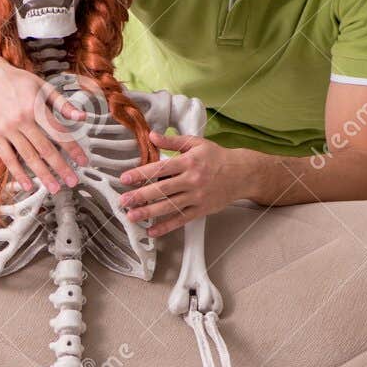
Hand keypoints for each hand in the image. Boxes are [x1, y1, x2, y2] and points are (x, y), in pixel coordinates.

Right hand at [0, 54, 90, 193]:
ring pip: (28, 156)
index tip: (83, 161)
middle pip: (45, 149)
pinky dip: (18, 173)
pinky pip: (8, 158)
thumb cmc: (16, 81)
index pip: (59, 132)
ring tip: (55, 188)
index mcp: (35, 107)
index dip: (73, 148)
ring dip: (43, 174)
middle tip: (73, 181)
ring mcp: (7, 129)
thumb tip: (81, 117)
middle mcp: (21, 120)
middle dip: (61, 167)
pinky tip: (28, 184)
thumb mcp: (42, 86)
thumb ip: (62, 104)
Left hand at [117, 130, 240, 237]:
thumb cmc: (217, 157)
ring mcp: (197, 197)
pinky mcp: (201, 210)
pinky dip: (166, 226)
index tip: (125, 178)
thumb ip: (172, 142)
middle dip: (141, 195)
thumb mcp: (196, 143)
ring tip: (132, 216)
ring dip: (149, 212)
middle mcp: (192, 180)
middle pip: (162, 189)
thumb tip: (151, 136)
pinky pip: (181, 220)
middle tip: (123, 201)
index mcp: (189, 162)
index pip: (161, 168)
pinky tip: (152, 231)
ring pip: (170, 206)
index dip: (142, 173)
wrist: (242, 174)